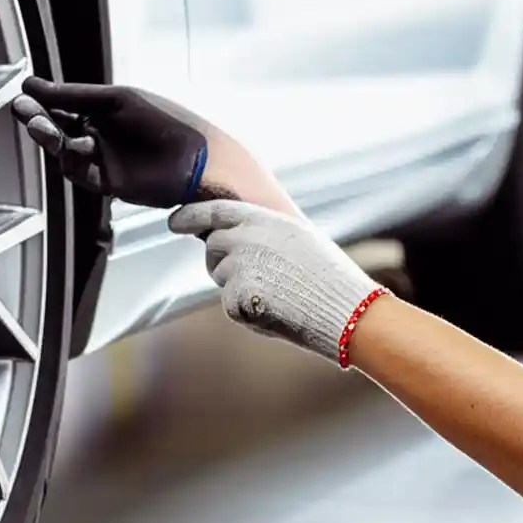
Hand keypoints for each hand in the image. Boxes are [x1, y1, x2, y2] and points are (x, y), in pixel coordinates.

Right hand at [10, 78, 207, 207]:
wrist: (197, 160)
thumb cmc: (164, 121)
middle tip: (22, 109)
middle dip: (40, 118)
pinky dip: (69, 160)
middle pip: (60, 127)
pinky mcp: (107, 183)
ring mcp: (103, 159)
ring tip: (39, 126)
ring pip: (65, 149)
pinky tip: (65, 148)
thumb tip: (33, 84)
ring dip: (50, 138)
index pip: (65, 103)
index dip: (44, 99)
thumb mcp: (117, 99)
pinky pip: (79, 172)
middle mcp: (101, 134)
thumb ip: (74, 95)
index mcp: (105, 110)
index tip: (24, 93)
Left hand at [168, 200, 378, 359]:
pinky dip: (247, 311)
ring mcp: (239, 267)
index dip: (191, 216)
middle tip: (259, 276)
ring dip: (238, 286)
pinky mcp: (237, 297)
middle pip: (213, 248)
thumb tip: (231, 235)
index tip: (174, 221)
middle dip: (223, 261)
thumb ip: (262, 233)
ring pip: (221, 277)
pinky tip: (276, 310)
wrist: (348, 310)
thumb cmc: (328, 277)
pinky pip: (230, 304)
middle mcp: (245, 238)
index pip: (214, 211)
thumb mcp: (296, 238)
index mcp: (262, 219)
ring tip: (279, 292)